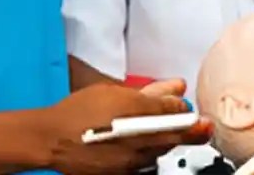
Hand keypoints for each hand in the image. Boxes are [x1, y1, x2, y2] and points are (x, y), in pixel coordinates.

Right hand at [41, 79, 211, 174]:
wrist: (51, 138)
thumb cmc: (80, 111)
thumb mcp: (116, 92)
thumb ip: (151, 92)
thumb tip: (177, 88)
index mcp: (138, 115)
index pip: (177, 118)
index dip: (193, 118)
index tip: (202, 119)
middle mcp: (136, 141)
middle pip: (172, 138)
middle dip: (187, 132)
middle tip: (200, 127)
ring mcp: (129, 162)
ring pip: (159, 152)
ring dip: (165, 142)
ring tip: (159, 132)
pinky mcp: (120, 174)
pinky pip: (143, 165)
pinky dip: (147, 155)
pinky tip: (140, 147)